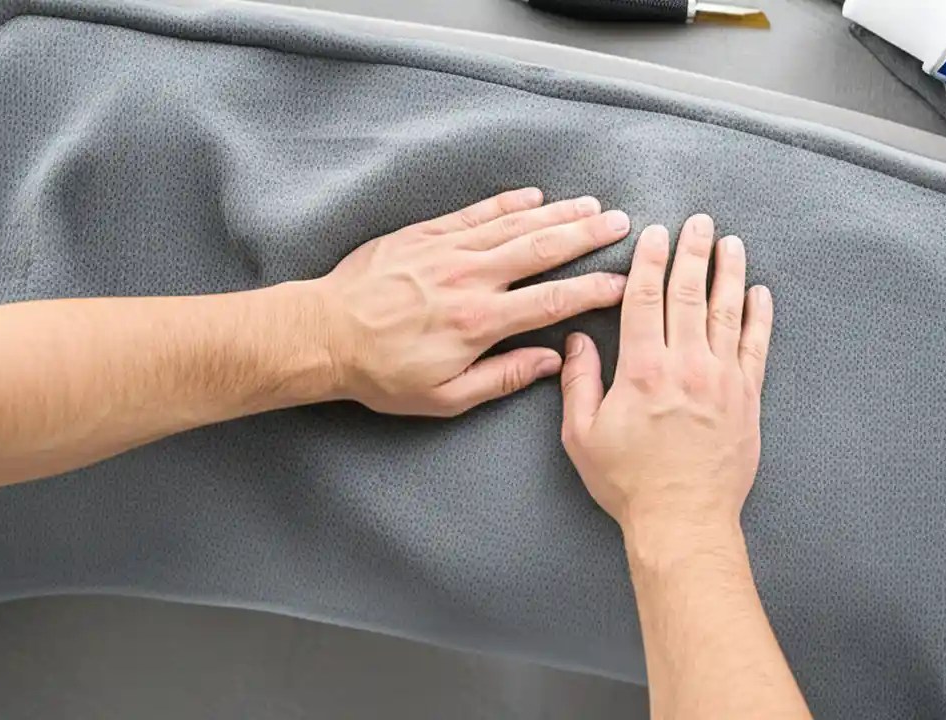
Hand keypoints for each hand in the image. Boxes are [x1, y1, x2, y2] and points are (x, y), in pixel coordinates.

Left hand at [312, 188, 630, 416]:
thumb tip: (550, 363)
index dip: (592, 290)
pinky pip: (475, 213)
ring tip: (591, 205)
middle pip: (542, 249)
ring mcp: (446, 251)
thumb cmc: (381, 374)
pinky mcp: (424, 235)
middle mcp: (470, 279)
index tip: (622, 282)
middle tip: (621, 224)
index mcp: (480, 323)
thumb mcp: (445, 397)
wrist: (324, 335)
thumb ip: (502, 378)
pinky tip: (534, 197)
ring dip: (557, 213)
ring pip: (514, 225)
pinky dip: (507, 203)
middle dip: (586, 235)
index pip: (552, 302)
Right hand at [559, 214, 772, 539]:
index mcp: (642, 370)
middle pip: (689, 295)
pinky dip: (759, 317)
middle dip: (694, 253)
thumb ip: (579, 383)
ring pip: (727, 313)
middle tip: (700, 223)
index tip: (656, 234)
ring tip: (732, 243)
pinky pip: (756, 347)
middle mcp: (686, 366)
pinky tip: (760, 293)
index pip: (646, 300)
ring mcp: (722, 380)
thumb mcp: (582, 436)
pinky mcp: (747, 398)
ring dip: (729, 273)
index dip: (650, 262)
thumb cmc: (628, 483)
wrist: (684, 520)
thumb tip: (577, 342)